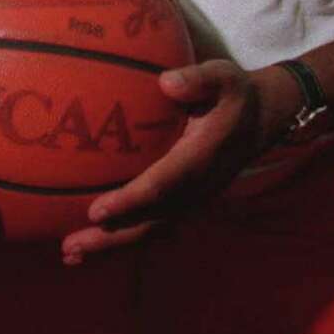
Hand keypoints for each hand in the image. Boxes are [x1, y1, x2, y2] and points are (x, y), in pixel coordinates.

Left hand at [59, 59, 297, 263]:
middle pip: (150, 222)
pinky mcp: (186, 203)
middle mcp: (196, 188)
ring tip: (71, 256)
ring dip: (111, 246)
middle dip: (111, 237)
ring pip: (150, 231)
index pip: (162, 185)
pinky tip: (93, 246)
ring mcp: (192, 200)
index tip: (96, 210)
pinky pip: (153, 227)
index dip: (130, 200)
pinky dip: (123, 240)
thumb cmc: (234, 94)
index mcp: (200, 159)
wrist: (263, 119)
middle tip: (71, 247)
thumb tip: (166, 83)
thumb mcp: (223, 77)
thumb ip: (198, 79)